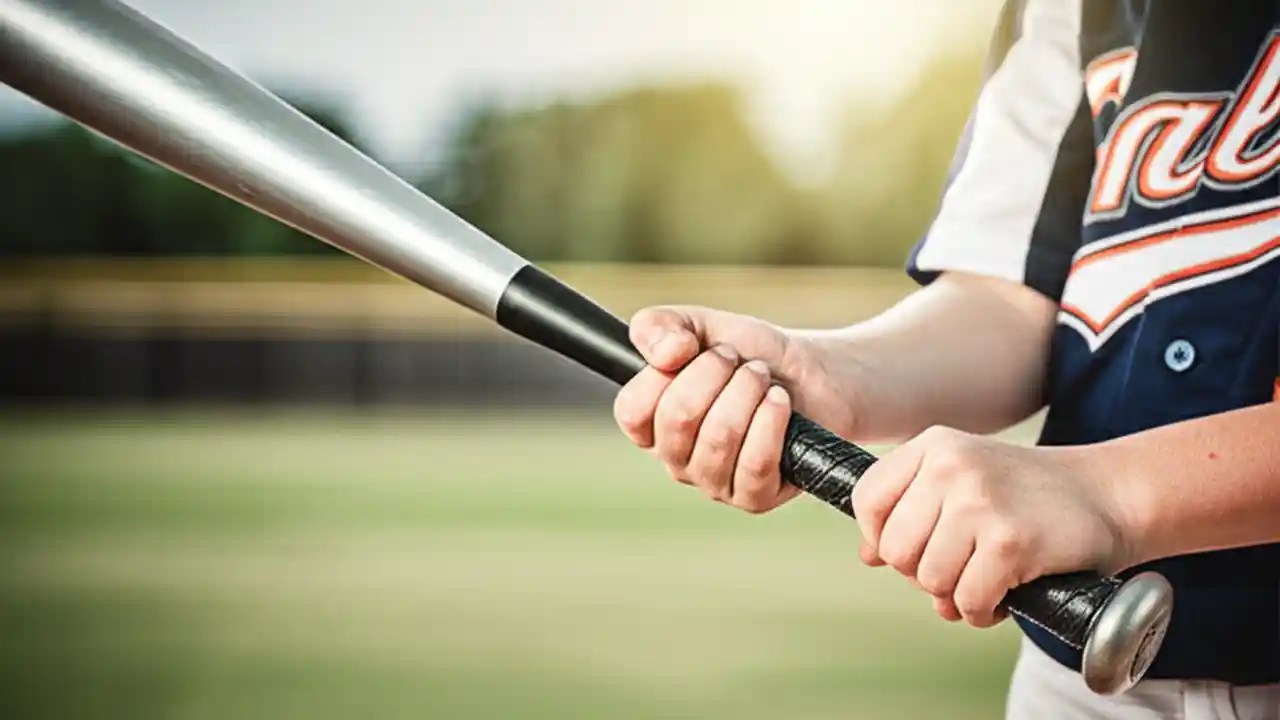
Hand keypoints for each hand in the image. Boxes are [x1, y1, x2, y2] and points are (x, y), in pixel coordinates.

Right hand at [613, 306, 856, 512]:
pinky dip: (771, 421)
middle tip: (740, 361)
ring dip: (748, 392)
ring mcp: (713, 483)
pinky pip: (754, 464)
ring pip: (719, 438)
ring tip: (764, 378)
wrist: (814, 374)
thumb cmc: (751, 354)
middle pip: (677, 419)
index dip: (665, 372)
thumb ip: (659, 327)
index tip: (696, 348)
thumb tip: (665, 354)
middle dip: (716, 373)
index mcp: (652, 424)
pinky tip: (781, 403)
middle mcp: (676, 459)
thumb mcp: (700, 326)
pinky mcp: (754, 497)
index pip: (632, 411)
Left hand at [852, 426, 1132, 627]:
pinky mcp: (1010, 541)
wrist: (1110, 494)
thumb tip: (868, 556)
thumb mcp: (963, 482)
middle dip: (922, 573)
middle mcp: (951, 466)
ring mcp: (980, 502)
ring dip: (957, 594)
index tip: (918, 546)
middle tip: (961, 566)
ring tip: (988, 576)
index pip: (867, 501)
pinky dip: (982, 611)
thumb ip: (911, 510)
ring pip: (929, 580)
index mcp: (933, 445)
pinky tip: (1005, 593)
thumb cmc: (1028, 496)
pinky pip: (967, 601)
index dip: (883, 538)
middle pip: (896, 550)